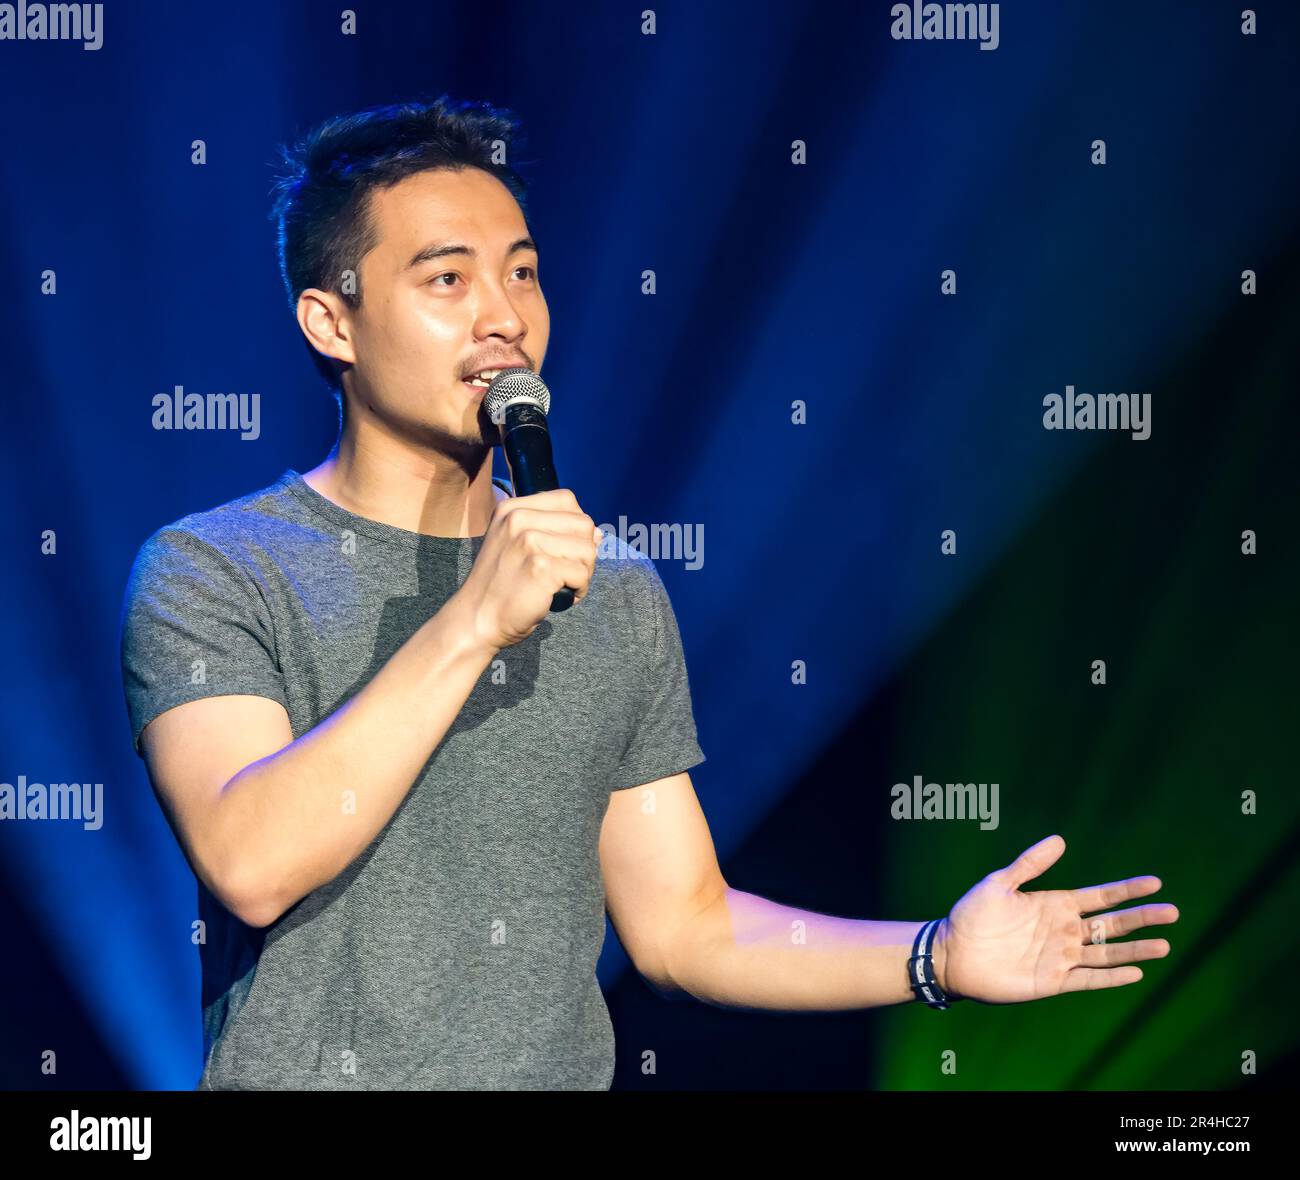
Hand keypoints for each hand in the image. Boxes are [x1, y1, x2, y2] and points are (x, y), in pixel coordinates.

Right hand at [452, 487, 600, 650]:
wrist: (476, 619)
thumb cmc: (501, 586)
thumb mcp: (519, 547)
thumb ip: (555, 533)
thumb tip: (598, 532)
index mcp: (512, 508)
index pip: (567, 500)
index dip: (575, 527)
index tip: (562, 550)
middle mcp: (518, 519)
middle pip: (583, 523)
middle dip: (584, 552)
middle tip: (565, 573)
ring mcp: (528, 541)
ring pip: (587, 549)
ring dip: (583, 573)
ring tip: (562, 585)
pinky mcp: (540, 566)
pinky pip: (582, 574)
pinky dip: (579, 590)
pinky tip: (559, 597)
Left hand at [931, 834, 1178, 1003]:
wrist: (952, 953)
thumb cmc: (972, 916)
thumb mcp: (1000, 883)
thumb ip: (1030, 864)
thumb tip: (1061, 840)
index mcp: (1055, 905)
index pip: (1100, 897)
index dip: (1126, 890)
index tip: (1155, 882)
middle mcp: (1064, 931)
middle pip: (1111, 924)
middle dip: (1141, 918)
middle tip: (1172, 912)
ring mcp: (1061, 957)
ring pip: (1107, 953)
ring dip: (1135, 949)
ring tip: (1164, 944)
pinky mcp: (1053, 981)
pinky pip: (1088, 979)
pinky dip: (1111, 977)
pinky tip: (1135, 973)